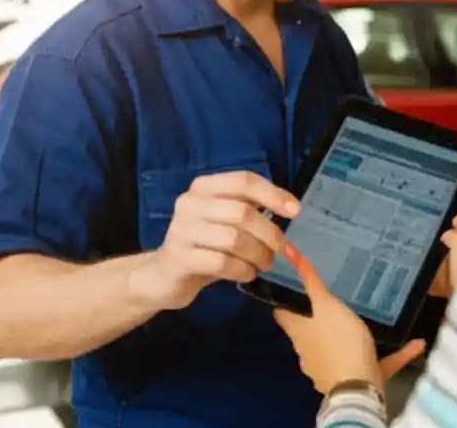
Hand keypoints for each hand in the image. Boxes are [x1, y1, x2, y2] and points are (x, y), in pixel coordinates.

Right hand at [129, 171, 299, 310]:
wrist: (162, 276)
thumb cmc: (202, 246)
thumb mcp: (224, 221)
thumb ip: (248, 210)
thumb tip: (291, 209)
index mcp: (203, 187)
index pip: (244, 181)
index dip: (273, 194)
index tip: (295, 211)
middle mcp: (190, 203)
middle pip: (243, 212)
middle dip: (269, 234)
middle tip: (280, 250)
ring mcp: (182, 230)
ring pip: (234, 239)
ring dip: (258, 255)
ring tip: (263, 264)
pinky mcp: (179, 258)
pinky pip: (222, 263)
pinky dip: (242, 270)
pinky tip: (247, 274)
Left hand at [274, 244, 425, 395]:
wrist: (359, 387)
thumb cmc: (338, 341)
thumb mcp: (326, 306)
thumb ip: (312, 283)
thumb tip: (289, 252)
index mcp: (300, 333)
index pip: (283, 314)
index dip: (287, 301)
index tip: (296, 286)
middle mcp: (311, 352)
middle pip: (311, 332)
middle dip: (320, 320)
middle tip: (337, 297)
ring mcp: (334, 368)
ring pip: (343, 349)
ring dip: (355, 338)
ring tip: (373, 319)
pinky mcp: (360, 377)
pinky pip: (379, 362)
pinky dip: (394, 354)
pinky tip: (418, 343)